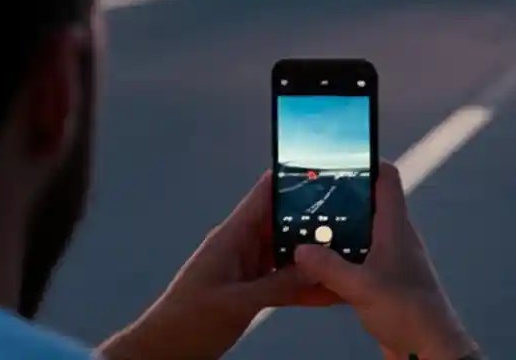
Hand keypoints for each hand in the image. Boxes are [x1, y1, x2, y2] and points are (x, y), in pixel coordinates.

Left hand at [99, 172, 337, 359]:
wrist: (162, 351)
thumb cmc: (188, 321)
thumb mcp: (238, 302)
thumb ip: (279, 284)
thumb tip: (317, 266)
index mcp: (232, 236)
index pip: (265, 195)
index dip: (292, 180)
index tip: (325, 172)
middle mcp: (241, 246)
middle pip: (283, 223)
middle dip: (314, 220)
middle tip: (352, 219)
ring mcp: (246, 269)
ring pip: (287, 254)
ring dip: (313, 256)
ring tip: (348, 253)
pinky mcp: (250, 291)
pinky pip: (283, 281)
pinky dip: (304, 285)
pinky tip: (330, 290)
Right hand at [294, 162, 481, 359]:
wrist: (431, 350)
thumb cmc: (412, 314)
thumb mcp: (361, 286)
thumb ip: (329, 266)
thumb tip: (302, 250)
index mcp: (395, 227)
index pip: (386, 178)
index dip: (366, 161)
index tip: (340, 155)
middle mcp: (395, 238)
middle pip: (367, 203)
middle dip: (340, 198)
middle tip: (312, 195)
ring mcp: (391, 260)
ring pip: (360, 234)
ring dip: (337, 232)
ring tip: (308, 230)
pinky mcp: (384, 283)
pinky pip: (358, 262)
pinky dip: (339, 261)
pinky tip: (319, 270)